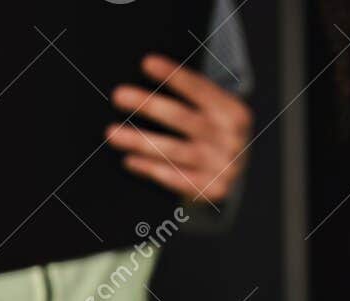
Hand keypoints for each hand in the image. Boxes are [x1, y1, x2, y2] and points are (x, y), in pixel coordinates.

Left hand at [105, 54, 251, 203]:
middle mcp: (232, 139)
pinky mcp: (213, 189)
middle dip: (148, 105)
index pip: (201, 89)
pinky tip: (130, 160)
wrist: (236, 172)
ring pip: (174, 151)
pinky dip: (150, 168)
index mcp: (234, 112)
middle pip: (183, 118)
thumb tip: (146, 79)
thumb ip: (192, 99)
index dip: (174, 76)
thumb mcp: (214, 112)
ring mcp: (224, 166)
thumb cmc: (214, 133)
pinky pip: (174, 178)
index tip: (146, 63)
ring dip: (140, 141)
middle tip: (118, 95)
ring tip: (112, 133)